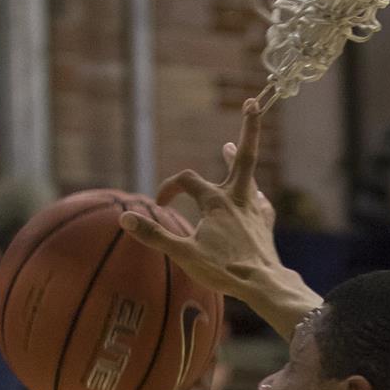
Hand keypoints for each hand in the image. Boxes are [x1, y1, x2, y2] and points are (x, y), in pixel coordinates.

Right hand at [122, 104, 285, 311]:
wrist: (264, 286)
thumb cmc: (225, 271)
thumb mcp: (184, 254)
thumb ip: (154, 234)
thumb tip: (124, 217)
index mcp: (216, 201)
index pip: (186, 181)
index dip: (169, 188)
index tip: (159, 206)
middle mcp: (238, 199)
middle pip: (244, 157)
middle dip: (249, 128)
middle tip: (253, 103)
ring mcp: (254, 211)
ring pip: (250, 177)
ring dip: (240, 159)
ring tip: (230, 147)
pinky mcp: (265, 226)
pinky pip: (260, 205)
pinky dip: (254, 197)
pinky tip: (255, 197)